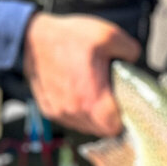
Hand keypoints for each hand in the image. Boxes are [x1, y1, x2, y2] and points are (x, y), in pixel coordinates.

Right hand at [22, 13, 140, 133]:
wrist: (33, 38)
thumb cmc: (70, 37)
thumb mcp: (108, 35)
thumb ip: (131, 51)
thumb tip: (134, 62)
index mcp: (92, 99)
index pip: (115, 128)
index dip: (125, 120)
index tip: (127, 106)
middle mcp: (74, 112)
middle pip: (101, 130)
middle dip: (110, 118)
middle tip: (113, 98)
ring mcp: (59, 113)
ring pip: (85, 127)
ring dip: (94, 117)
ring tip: (96, 95)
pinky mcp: (49, 110)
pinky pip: (70, 120)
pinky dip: (78, 113)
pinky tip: (80, 94)